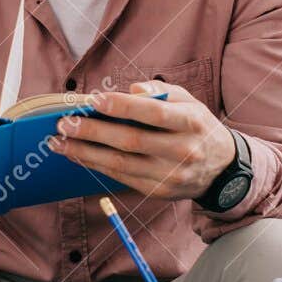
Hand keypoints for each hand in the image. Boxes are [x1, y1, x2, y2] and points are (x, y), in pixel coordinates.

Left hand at [48, 82, 235, 199]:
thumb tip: (132, 89)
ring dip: (85, 152)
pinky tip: (76, 154)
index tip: (93, 100)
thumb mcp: (189, 102)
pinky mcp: (158, 192)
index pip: (155, 113)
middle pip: (132, 141)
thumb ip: (162, 91)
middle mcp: (183, 151)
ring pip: (121, 164)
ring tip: (59, 142)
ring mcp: (170, 175)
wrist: (222, 170)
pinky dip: (95, 165)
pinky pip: (120, 178)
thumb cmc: (197, 127)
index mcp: (192, 122)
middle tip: (64, 123)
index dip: (123, 106)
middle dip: (93, 131)